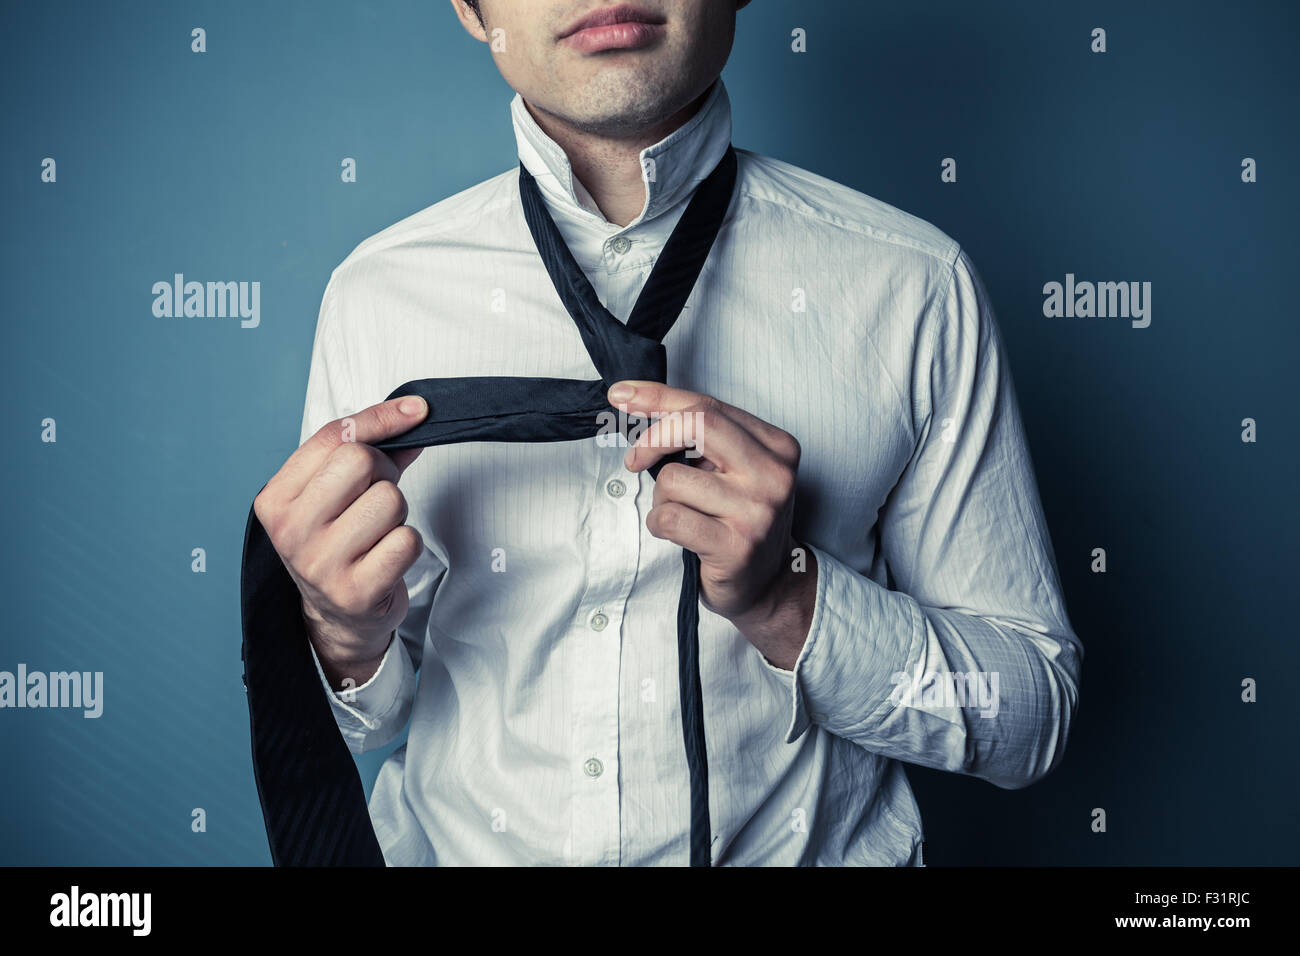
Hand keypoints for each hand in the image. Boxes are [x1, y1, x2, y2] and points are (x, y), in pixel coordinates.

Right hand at [253, 396, 428, 687]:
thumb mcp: (334, 493)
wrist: (337, 617)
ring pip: (390, 500)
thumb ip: (369, 448)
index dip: (382, 418)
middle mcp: (290, 530)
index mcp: (276, 498)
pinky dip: (408, 545)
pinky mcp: (355, 592)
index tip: (414, 412)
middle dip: (384, 473)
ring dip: (398, 514)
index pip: (335, 435)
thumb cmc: (339, 542)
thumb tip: (413, 415)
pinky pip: (407, 541)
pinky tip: (386, 558)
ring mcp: (320, 564)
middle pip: (362, 461)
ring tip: (378, 533)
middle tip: (376, 499)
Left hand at [611, 381, 816, 669]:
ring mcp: (758, 511)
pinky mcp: (736, 546)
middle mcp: (774, 475)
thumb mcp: (732, 468)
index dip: (658, 399)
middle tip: (635, 460)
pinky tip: (675, 533)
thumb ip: (698, 433)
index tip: (622, 396)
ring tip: (680, 513)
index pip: (708, 407)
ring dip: (660, 497)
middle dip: (654, 438)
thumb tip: (632, 398)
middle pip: (697, 424)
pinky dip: (659, 523)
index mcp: (777, 446)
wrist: (769, 585)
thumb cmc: (740, 521)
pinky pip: (670, 517)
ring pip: (673, 478)